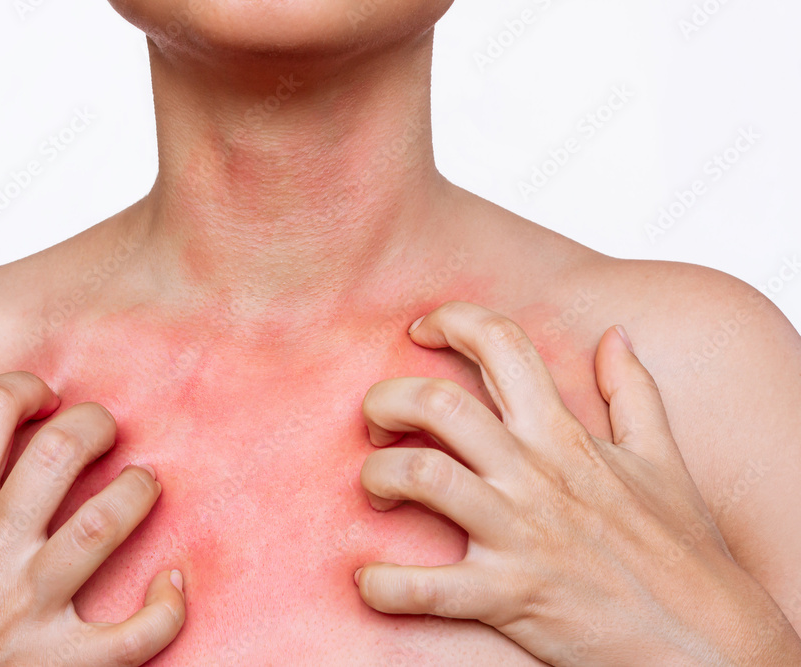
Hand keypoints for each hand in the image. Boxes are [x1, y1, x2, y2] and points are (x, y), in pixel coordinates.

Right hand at [0, 371, 184, 665]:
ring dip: (137, 494)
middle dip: (95, 425)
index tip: (44, 396)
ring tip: (145, 483)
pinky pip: (133, 635)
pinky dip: (165, 609)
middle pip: (60, 454)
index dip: (23, 389)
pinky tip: (172, 584)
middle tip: (106, 429)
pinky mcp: (58, 664)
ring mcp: (27, 608)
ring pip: (103, 525)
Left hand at [353, 302, 800, 665]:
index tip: (422, 330)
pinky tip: (371, 582)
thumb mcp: (663, 459)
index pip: (502, 344)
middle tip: (377, 424)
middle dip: (386, 400)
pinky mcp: (507, 596)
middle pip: (437, 403)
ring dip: (378, 476)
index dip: (451, 321)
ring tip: (377, 492)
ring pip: (422, 475)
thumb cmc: (681, 550)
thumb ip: (633, 391)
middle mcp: (535, 474)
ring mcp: (519, 534)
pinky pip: (426, 588)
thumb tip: (616, 334)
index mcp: (564, 435)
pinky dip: (384, 584)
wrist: (709, 642)